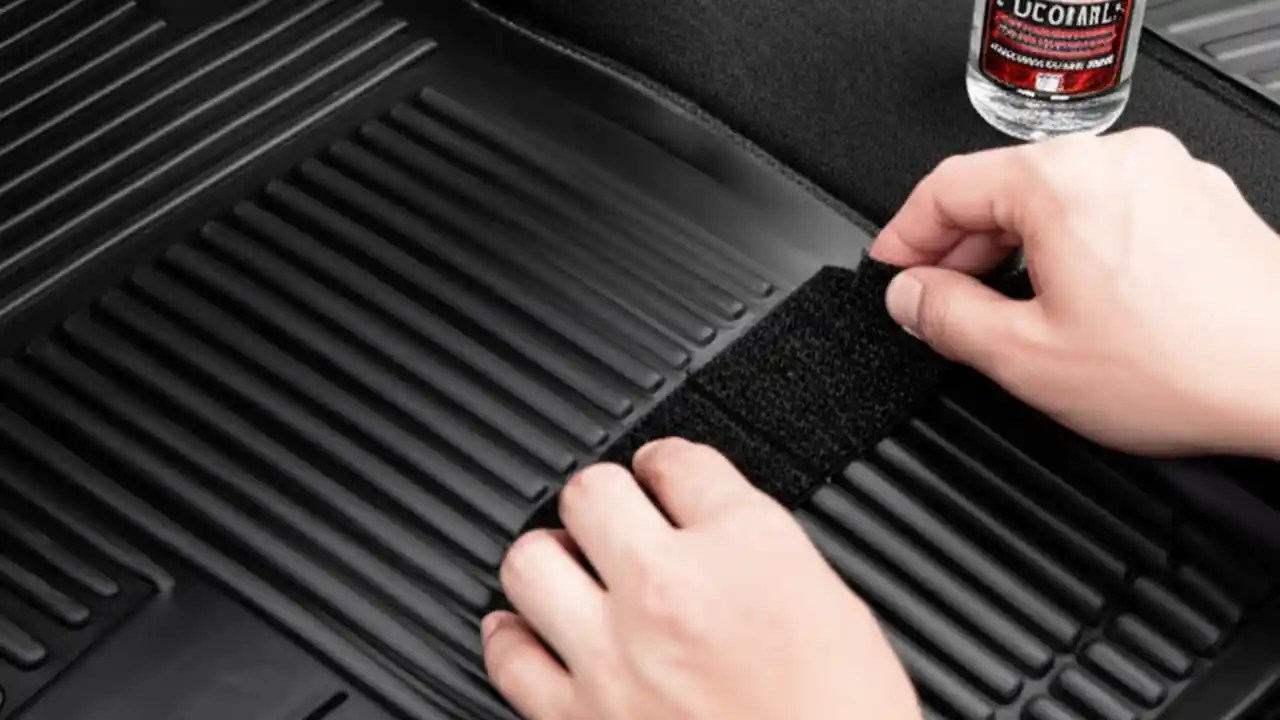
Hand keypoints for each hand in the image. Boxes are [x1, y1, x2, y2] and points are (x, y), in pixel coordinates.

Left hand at [482, 438, 920, 719]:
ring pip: (530, 561)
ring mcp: (612, 653)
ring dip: (550, 557)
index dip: (669, 464)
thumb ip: (763, 553)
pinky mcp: (577, 718)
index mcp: (745, 547)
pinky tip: (525, 629)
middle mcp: (667, 587)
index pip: (679, 462)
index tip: (665, 476)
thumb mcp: (835, 607)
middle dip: (606, 496)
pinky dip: (512, 636)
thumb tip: (722, 533)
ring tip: (567, 565)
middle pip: (592, 491)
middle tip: (617, 514)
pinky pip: (509, 657)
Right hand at [872, 128, 1279, 457]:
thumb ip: (947, 318)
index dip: (903, 234)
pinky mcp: (1198, 201)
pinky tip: (1067, 299)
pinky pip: (1106, 207)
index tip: (891, 269)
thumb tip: (910, 295)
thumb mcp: (1027, 358)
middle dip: (958, 245)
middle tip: (933, 300)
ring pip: (1055, 197)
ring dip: (1012, 245)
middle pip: (1002, 186)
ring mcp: (1165, 174)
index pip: (947, 187)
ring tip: (999, 307)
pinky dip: (1068, 244)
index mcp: (1062, 182)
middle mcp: (1117, 159)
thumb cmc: (1184, 367)